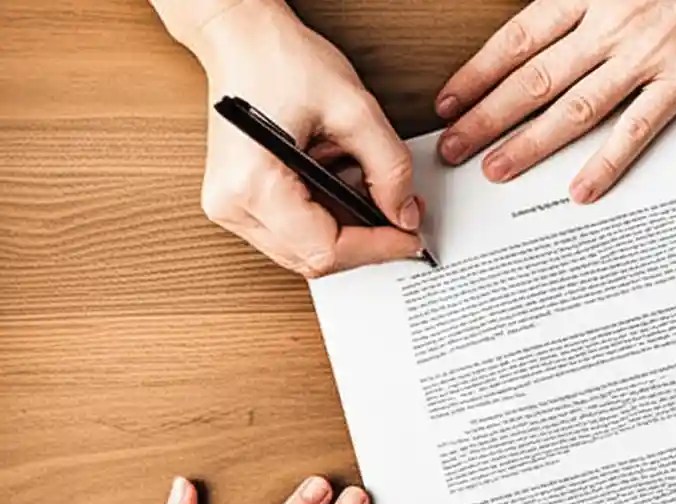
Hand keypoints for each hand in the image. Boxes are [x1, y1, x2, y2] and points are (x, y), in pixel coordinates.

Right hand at [182, 0, 423, 276]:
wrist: (242, 37)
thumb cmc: (279, 60)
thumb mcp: (353, 109)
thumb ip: (389, 167)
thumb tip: (404, 213)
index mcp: (253, 185)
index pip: (325, 249)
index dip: (376, 248)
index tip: (409, 236)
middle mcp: (232, 205)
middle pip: (313, 259)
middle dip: (366, 243)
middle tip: (403, 216)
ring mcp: (231, 206)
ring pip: (305, 250)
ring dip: (349, 230)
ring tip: (373, 191)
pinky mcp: (240, 201)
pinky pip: (294, 231)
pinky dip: (329, 218)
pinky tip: (345, 186)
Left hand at [434, 0, 675, 202]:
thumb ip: (580, 2)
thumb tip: (536, 34)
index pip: (518, 38)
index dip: (478, 73)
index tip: (448, 102)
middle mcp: (612, 21)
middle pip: (534, 77)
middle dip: (486, 115)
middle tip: (454, 147)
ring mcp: (647, 53)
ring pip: (575, 107)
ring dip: (530, 142)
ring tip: (496, 169)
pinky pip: (637, 128)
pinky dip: (607, 162)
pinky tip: (582, 188)